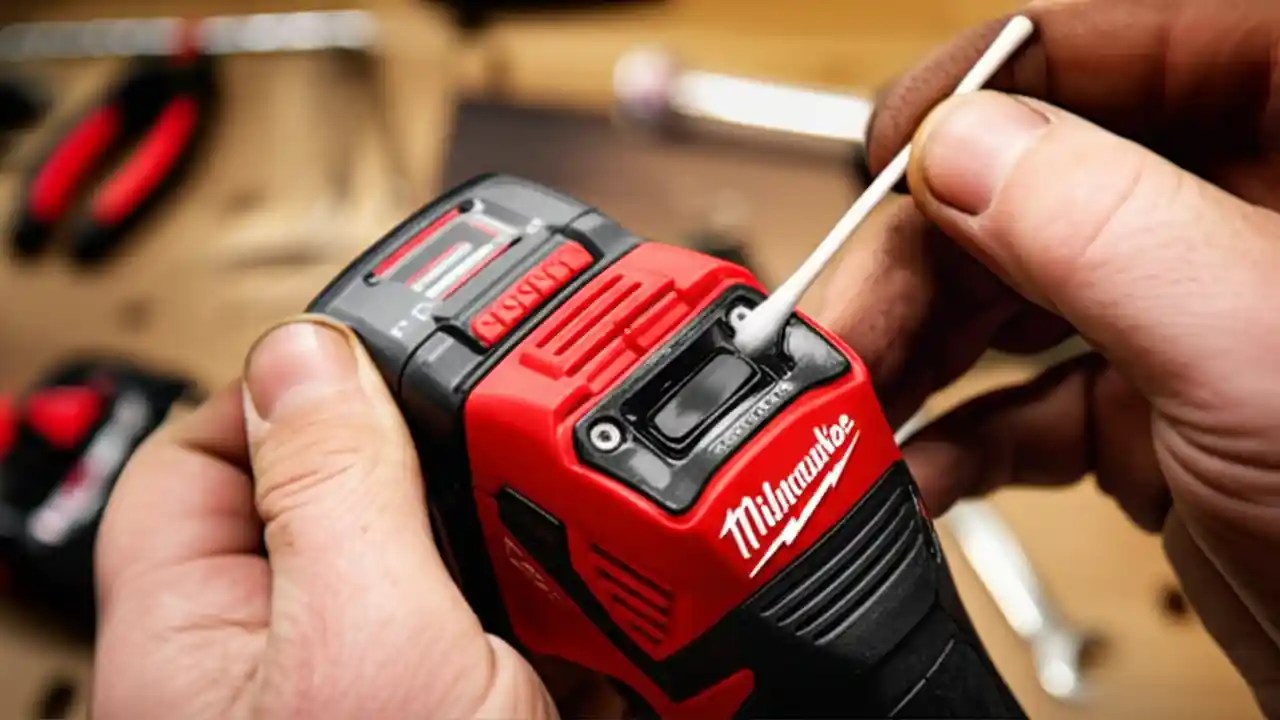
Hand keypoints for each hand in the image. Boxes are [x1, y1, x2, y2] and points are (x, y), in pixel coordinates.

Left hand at [93, 318, 567, 717]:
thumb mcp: (368, 642)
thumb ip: (334, 492)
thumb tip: (306, 348)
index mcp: (197, 640)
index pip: (197, 454)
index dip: (283, 385)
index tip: (379, 352)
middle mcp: (277, 657)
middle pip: (333, 494)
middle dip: (436, 456)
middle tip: (503, 431)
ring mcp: (370, 683)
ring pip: (430, 555)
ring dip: (510, 527)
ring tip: (568, 511)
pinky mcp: (454, 706)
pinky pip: (494, 616)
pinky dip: (552, 592)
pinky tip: (595, 584)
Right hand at [820, 0, 1279, 712]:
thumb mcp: (1254, 348)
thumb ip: (1101, 228)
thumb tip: (959, 147)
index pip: (1113, 47)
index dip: (986, 88)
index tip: (892, 156)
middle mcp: (1237, 221)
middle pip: (1032, 183)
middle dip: (920, 261)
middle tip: (848, 328)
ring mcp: (1195, 320)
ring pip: (1016, 291)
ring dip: (922, 352)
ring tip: (860, 405)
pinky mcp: (1161, 418)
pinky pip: (1033, 398)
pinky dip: (965, 434)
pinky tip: (925, 468)